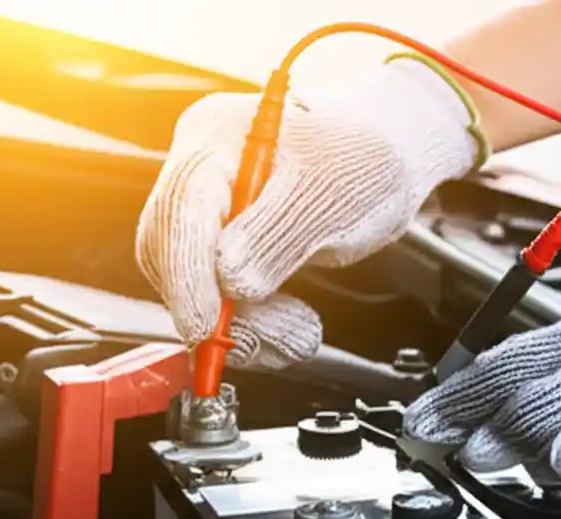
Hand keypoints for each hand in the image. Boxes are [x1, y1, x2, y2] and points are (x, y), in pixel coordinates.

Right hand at [136, 57, 482, 368]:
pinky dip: (252, 323)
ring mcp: (208, 211)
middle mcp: (199, 174)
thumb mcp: (332, 195)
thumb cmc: (365, 155)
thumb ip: (277, 237)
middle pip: (171, 253)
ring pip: (191, 284)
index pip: (180, 211)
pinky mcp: (223, 245)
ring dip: (241, 325)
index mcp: (215, 138)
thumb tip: (228, 281)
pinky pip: (217, 296)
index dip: (186, 275)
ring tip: (297, 333)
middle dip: (214, 308)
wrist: (388, 154)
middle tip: (268, 338)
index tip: (205, 326)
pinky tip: (289, 326)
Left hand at [404, 270, 560, 494]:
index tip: (426, 411)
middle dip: (467, 422)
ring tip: (479, 459)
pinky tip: (550, 466)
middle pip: (513, 393)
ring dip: (505, 446)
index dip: (458, 390)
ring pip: (543, 424)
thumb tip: (537, 383)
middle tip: (438, 442)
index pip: (508, 357)